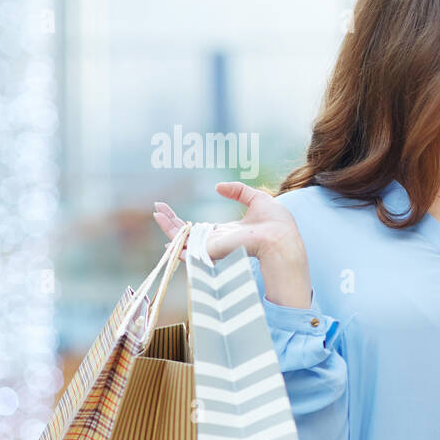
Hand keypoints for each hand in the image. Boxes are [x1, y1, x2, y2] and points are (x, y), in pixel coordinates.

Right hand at [152, 182, 312, 308]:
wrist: (282, 237)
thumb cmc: (276, 222)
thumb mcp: (257, 198)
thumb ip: (238, 191)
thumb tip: (218, 187)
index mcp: (226, 233)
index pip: (198, 228)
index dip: (181, 219)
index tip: (166, 207)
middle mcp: (217, 242)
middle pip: (187, 235)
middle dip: (170, 222)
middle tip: (157, 209)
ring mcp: (215, 248)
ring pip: (184, 242)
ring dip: (169, 228)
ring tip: (157, 213)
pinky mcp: (214, 251)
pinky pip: (190, 251)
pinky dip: (176, 246)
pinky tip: (165, 238)